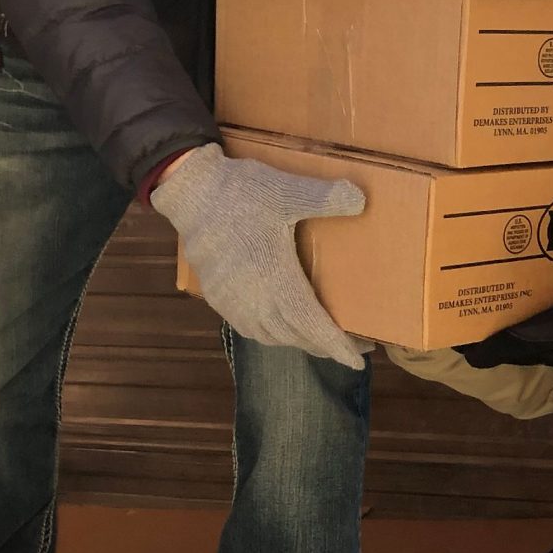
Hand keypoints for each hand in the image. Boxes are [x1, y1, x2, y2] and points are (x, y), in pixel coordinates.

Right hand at [153, 142, 365, 368]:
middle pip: (295, 338)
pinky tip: (278, 325)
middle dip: (324, 346)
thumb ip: (327, 198)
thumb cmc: (242, 194)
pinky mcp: (216, 296)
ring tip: (318, 338)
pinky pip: (248, 328)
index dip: (337, 346)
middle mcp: (254, 301)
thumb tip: (361, 199)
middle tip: (351, 345)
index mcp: (277, 281)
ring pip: (270, 337)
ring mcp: (232, 302)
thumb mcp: (287, 191)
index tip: (358, 361)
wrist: (191, 191)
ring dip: (297, 341)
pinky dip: (270, 334)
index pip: (313, 327)